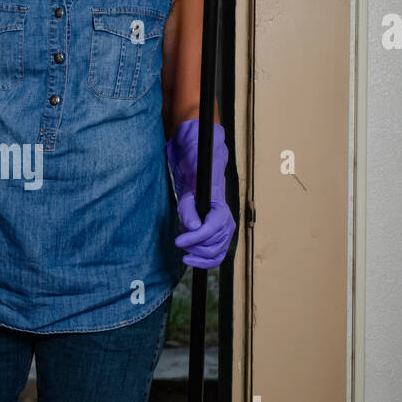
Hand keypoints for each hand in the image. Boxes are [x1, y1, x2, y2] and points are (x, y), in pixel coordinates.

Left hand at [166, 119, 235, 268]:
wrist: (195, 144)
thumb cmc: (193, 151)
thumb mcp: (188, 169)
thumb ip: (188, 200)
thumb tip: (193, 226)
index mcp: (217, 195)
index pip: (217, 224)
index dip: (199, 236)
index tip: (180, 242)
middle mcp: (222, 207)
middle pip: (220, 239)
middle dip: (199, 247)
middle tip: (180, 243)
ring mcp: (218, 215)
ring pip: (220, 246)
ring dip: (203, 255)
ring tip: (185, 251)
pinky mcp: (211, 220)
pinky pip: (216, 245)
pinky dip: (206, 256)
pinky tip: (192, 255)